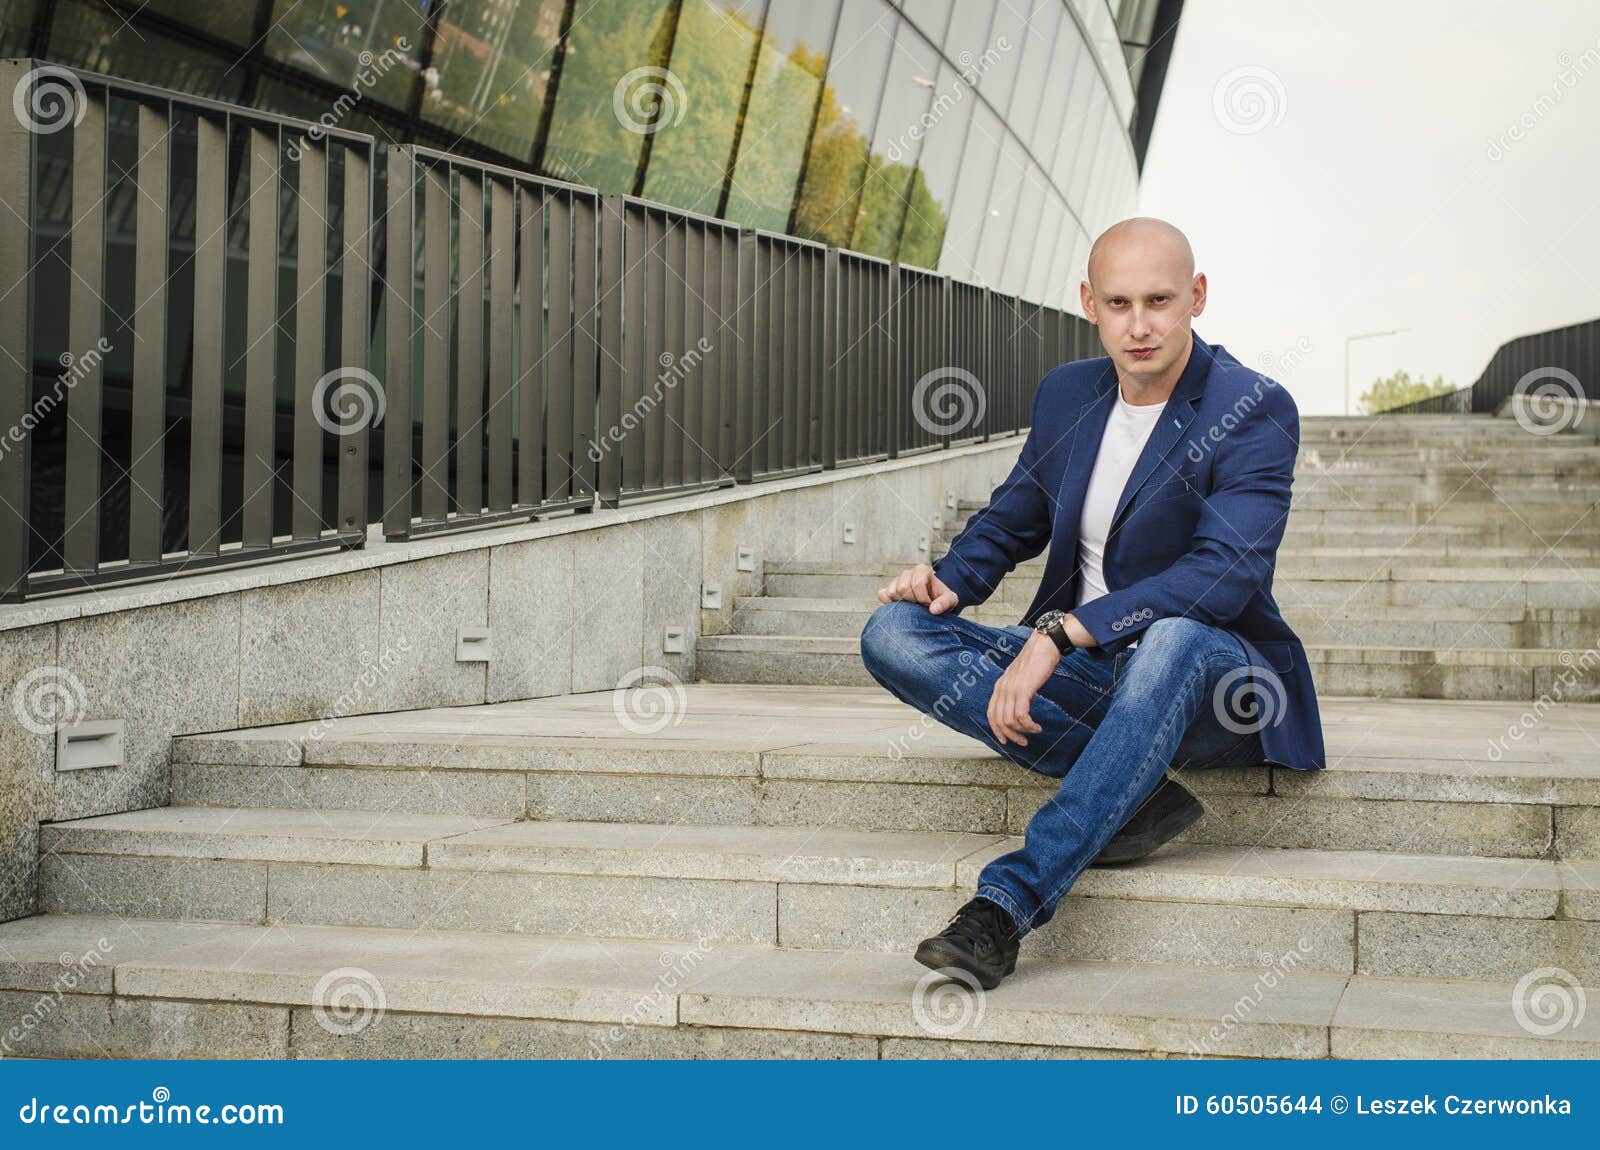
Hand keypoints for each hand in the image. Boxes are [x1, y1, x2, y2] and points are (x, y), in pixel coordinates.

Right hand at [875, 563, 959, 613]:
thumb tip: (933, 610)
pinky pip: (882, 595)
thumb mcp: (950, 600)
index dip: (923, 598)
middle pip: (902, 587)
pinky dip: (888, 603)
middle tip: (919, 606)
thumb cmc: (941, 599)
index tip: (929, 605)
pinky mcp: (888, 589)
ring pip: (892, 592)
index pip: (917, 583)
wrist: (933, 601)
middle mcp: (907, 573)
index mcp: (922, 570)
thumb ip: (945, 603)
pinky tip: (900, 607)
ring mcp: (896, 581)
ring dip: (902, 603)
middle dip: (912, 601)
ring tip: (912, 606)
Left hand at [987, 630, 1061, 746]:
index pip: (991, 714)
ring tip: (1034, 731)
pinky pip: (1021, 715)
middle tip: (1023, 742)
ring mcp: (1011, 689)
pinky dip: (1029, 725)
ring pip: (1009, 721)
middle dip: (1010, 736)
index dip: (997, 731)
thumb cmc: (1037, 660)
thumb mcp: (1021, 677)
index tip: (1007, 740)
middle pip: (998, 721)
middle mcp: (1002, 688)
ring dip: (1022, 731)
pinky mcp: (1023, 689)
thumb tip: (1019, 706)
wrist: (1045, 644)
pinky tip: (1037, 726)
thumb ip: (1016, 690)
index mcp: (1000, 686)